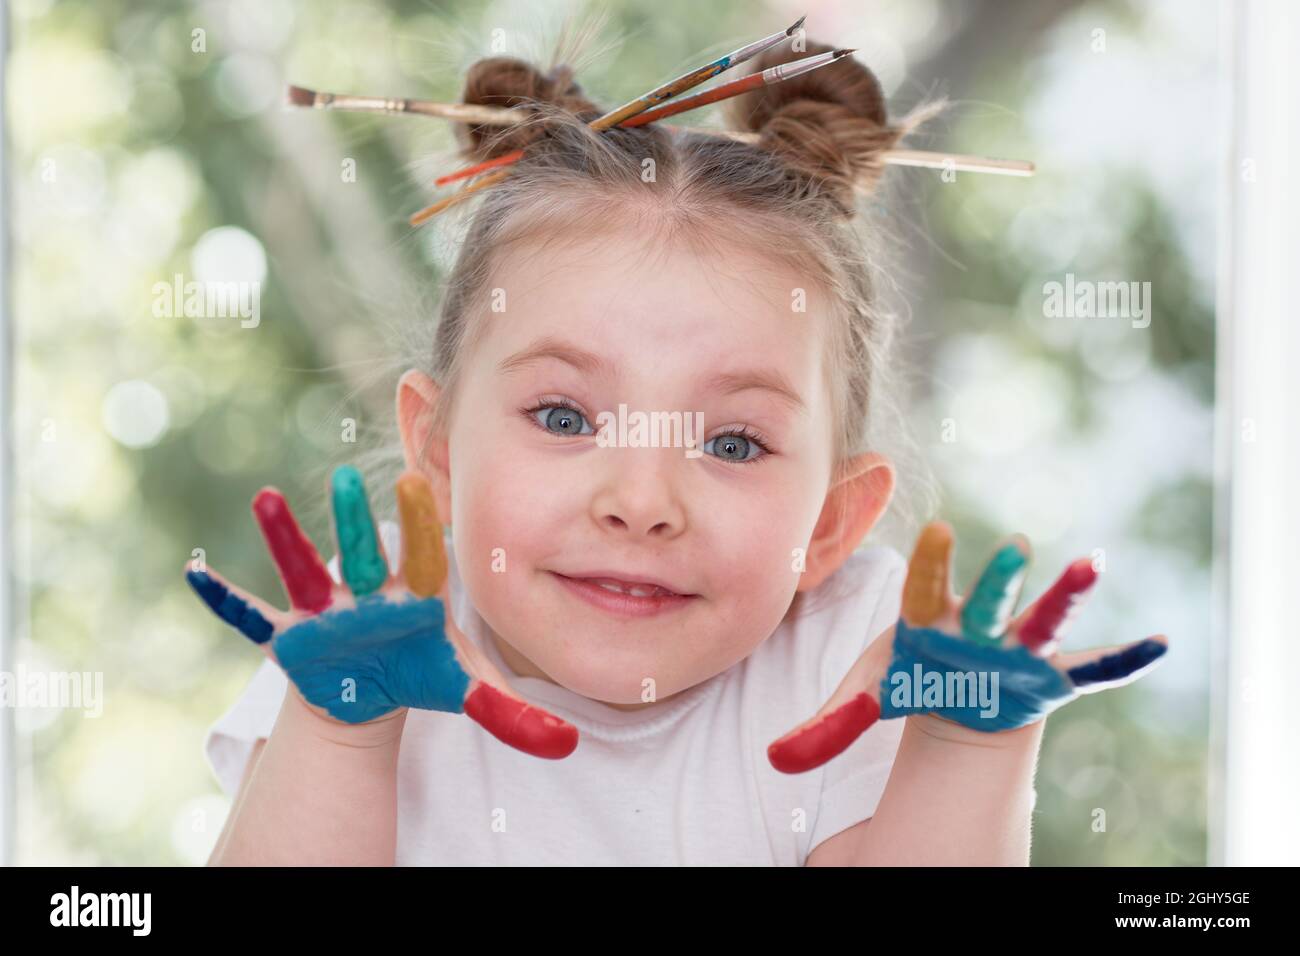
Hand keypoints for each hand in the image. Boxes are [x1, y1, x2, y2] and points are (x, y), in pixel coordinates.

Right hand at [185, 465, 577, 759]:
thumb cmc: (419, 667)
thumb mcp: (465, 686)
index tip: (418, 481)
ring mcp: (323, 609)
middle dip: (353, 522)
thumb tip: (570, 745)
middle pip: (362, 553)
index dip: (419, 524)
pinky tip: (196, 576)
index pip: (422, 557)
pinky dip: (224, 601)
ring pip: (302, 569)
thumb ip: (512, 712)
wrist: (368, 680)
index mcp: (414, 594)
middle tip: (348, 479)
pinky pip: (251, 615)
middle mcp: (367, 591)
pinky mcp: (287, 632)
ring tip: (263, 499)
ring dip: (284, 539)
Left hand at [767, 521, 1167, 772]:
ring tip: (1095, 563)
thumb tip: (771, 763)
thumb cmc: (914, 675)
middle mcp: (977, 624)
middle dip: (1001, 578)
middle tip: (1017, 547)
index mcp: (928, 618)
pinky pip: (1091, 668)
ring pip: (1044, 619)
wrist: (956, 688)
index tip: (940, 529)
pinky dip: (1122, 660)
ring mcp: (1018, 647)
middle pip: (989, 600)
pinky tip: (1155, 646)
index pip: (926, 588)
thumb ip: (827, 724)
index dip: (935, 563)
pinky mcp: (1050, 675)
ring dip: (1067, 595)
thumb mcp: (870, 693)